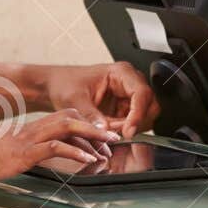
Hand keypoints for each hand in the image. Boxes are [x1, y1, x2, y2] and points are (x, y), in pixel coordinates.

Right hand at [0, 110, 120, 181]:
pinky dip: (74, 152)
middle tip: (112, 137)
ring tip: (107, 146)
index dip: (84, 125)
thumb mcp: (6, 151)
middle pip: (70, 118)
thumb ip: (22, 149)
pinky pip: (55, 147)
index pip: (63, 119)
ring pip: (67, 128)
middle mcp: (32, 129)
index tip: (99, 136)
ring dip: (91, 137)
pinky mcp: (25, 152)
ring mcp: (29, 139)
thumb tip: (30, 155)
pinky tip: (87, 159)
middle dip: (94, 128)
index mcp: (29, 129)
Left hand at [42, 62, 159, 138]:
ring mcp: (129, 95)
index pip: (142, 93)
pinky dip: (125, 130)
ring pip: (145, 116)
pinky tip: (111, 131)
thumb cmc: (65, 84)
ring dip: (131, 128)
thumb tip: (105, 129)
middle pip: (150, 105)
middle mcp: (129, 82)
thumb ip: (90, 115)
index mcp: (121, 72)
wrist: (57, 87)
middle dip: (138, 123)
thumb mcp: (74, 100)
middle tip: (120, 134)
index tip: (129, 131)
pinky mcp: (125, 108)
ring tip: (111, 131)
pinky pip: (134, 123)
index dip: (139, 114)